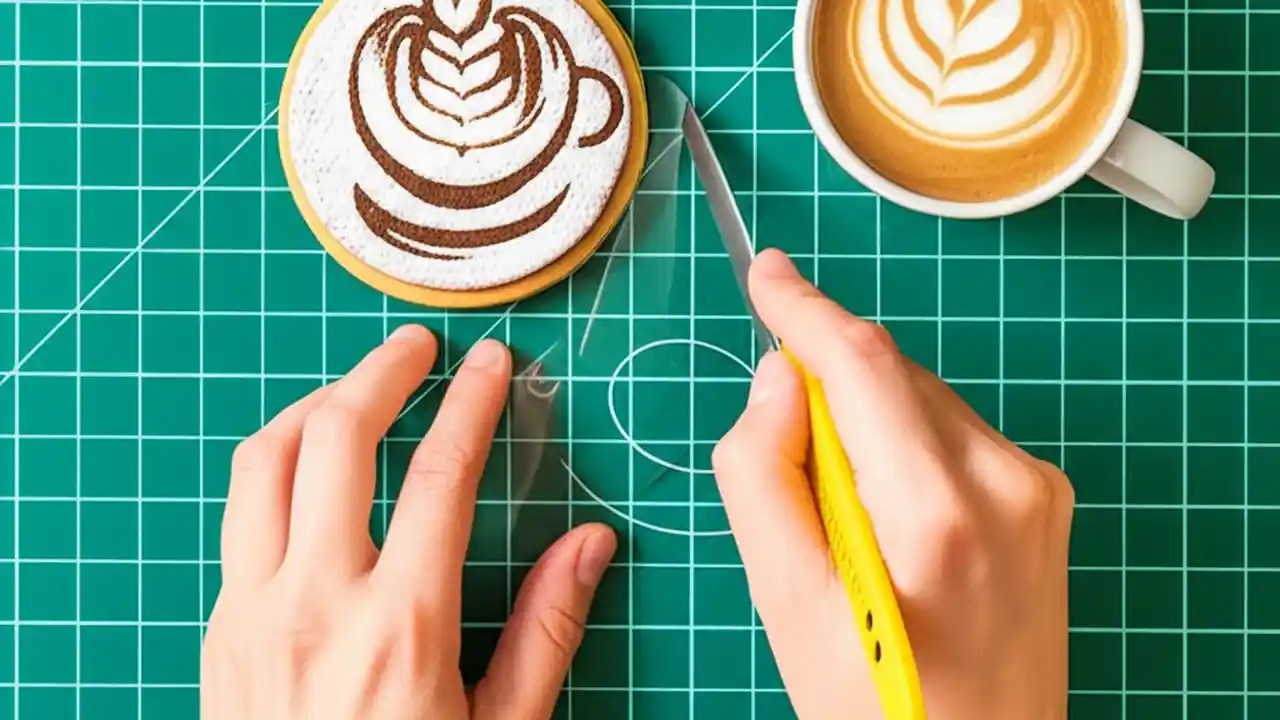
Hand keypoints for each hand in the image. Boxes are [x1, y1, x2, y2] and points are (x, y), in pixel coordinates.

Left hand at [202, 326, 616, 719]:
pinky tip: (315, 473)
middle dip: (382, 372)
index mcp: (400, 626)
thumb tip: (591, 544)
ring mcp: (251, 611)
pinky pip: (240, 514)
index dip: (471, 404)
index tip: (490, 363)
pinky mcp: (217, 629)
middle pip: (337, 437)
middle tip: (418, 347)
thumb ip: (545, 630)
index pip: (442, 476)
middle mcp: (314, 601)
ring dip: (315, 405)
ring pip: (266, 460)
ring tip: (359, 390)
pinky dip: (278, 466)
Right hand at [713, 250, 1072, 719]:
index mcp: (936, 509)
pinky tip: (891, 519)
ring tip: (846, 515)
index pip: (862, 364)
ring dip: (866, 419)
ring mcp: (1036, 488)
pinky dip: (906, 447)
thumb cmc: (872, 705)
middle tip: (789, 459)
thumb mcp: (784, 601)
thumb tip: (780, 379)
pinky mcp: (1046, 499)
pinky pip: (953, 434)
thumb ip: (762, 474)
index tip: (764, 272)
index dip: (805, 308)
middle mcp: (1005, 479)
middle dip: (827, 384)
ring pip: (923, 400)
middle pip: (893, 375)